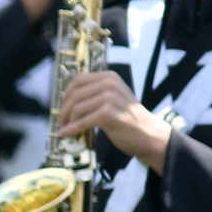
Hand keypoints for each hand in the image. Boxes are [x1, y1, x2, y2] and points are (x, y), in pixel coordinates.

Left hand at [57, 71, 171, 173]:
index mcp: (109, 77)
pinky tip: (67, 134)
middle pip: (75, 94)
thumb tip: (69, 101)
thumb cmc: (129, 119)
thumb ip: (96, 95)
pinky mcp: (108, 114)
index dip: (66, 95)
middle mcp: (109, 84)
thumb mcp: (114, 99)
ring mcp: (109, 98)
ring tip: (66, 129)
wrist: (149, 134)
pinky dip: (72, 129)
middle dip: (65, 109)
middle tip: (62, 121)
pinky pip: (83, 121)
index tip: (63, 107)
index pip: (78, 81)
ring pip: (77, 108)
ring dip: (68, 121)